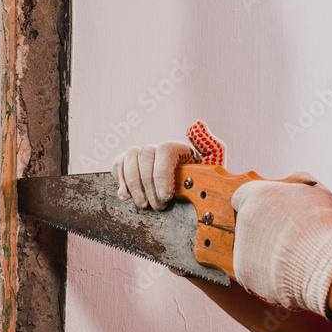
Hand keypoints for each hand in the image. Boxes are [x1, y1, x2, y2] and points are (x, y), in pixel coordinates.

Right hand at [111, 120, 226, 210]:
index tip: (166, 196)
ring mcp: (142, 155)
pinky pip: (118, 164)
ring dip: (133, 184)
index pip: (164, 150)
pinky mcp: (128, 165)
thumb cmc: (203, 183)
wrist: (190, 197)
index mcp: (179, 147)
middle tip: (158, 206)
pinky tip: (127, 196)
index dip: (162, 174)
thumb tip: (196, 124)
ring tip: (143, 204)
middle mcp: (158, 148)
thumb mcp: (214, 167)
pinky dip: (120, 180)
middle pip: (145, 155)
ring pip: (129, 158)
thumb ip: (212, 145)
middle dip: (149, 185)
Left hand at [230, 173, 331, 317]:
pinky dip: (267, 272)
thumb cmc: (322, 226)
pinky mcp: (243, 272)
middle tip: (290, 236)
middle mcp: (243, 220)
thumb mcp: (314, 189)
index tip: (272, 210)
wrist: (323, 265)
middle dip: (265, 228)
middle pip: (248, 223)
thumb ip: (294, 180)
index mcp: (255, 196)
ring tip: (294, 255)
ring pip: (250, 247)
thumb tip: (287, 185)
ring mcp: (240, 248)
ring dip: (267, 250)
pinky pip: (253, 269)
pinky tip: (288, 269)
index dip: (259, 202)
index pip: (243, 195)